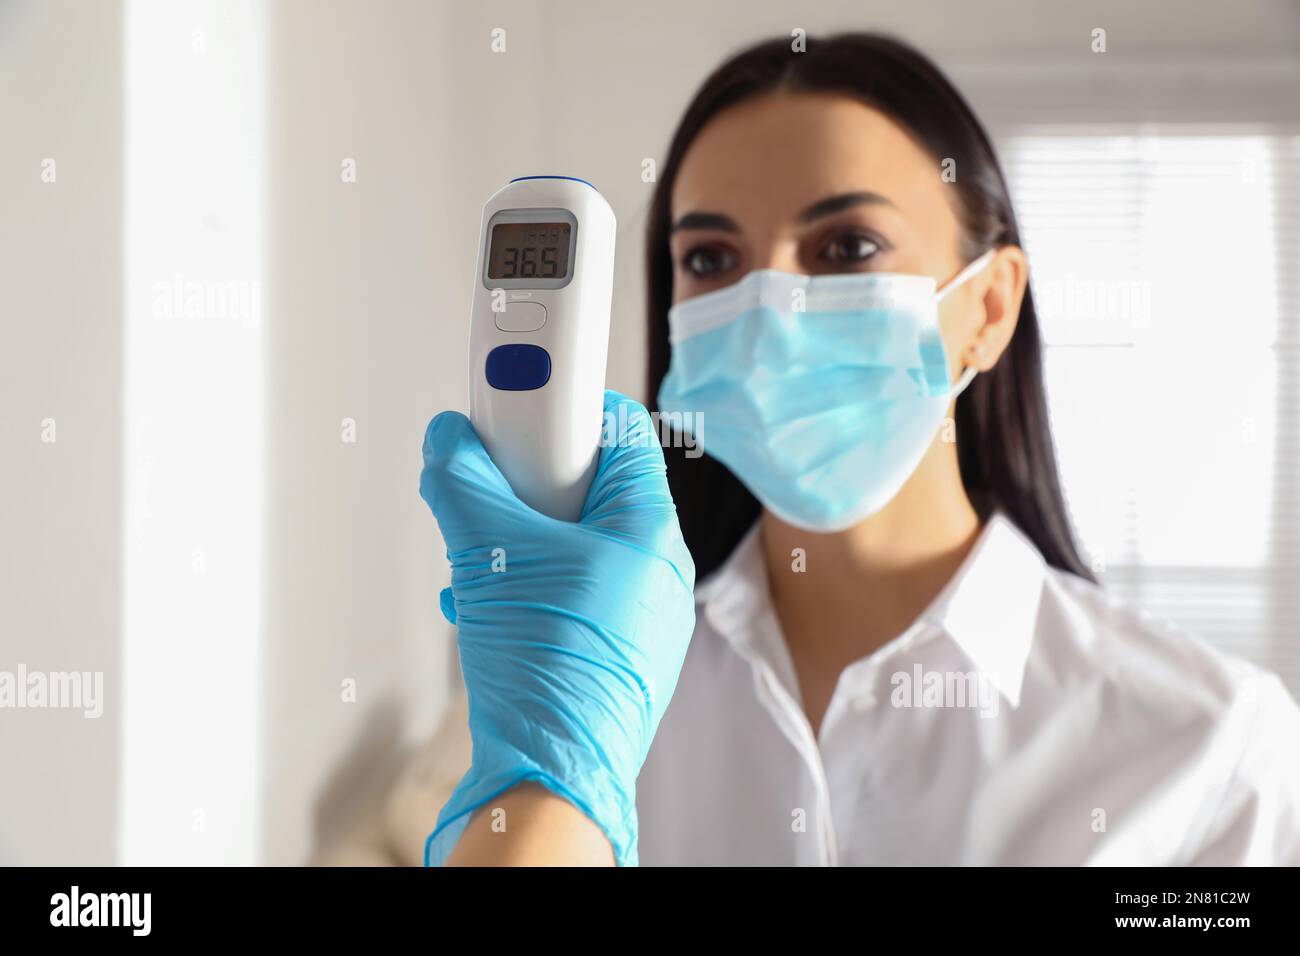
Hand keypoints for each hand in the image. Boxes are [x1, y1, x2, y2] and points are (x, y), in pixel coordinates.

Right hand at [419, 390, 695, 865]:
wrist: (551, 775)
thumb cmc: (547, 671)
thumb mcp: (489, 555)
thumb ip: (464, 484)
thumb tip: (449, 443)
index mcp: (649, 530)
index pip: (622, 430)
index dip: (570, 407)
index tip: (528, 400)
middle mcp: (657, 570)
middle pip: (590, 488)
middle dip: (529, 487)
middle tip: (492, 491)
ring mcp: (640, 615)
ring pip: (574, 544)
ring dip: (519, 544)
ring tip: (481, 563)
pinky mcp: (615, 651)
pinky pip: (571, 592)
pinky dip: (527, 587)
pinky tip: (488, 607)